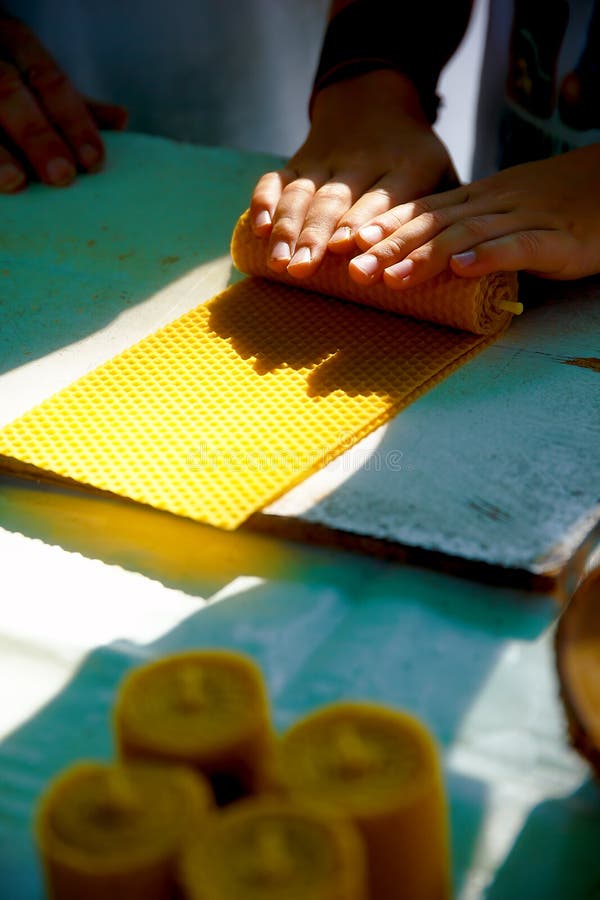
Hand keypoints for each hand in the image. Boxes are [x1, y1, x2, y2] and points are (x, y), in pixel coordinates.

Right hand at [0, 12, 126, 191]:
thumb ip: (74, 104)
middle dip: (37, 136)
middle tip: (61, 175)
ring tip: (14, 182)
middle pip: (10, 94)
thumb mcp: (36, 76)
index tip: (93, 161)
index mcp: (16, 44)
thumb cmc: (8, 76)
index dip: (74, 121)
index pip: (50, 82)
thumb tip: (120, 120)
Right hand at [249, 69, 457, 278]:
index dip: (362, 220)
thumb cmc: (415, 157)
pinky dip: (264, 201)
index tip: (345, 247)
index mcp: (408, 165)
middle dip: (317, 233)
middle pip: (336, 199)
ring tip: (281, 261)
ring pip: (304, 192)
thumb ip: (446, 211)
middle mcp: (363, 161)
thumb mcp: (442, 172)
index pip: (383, 197)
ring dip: (288, 227)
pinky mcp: (299, 160)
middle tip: (304, 268)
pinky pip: (277, 179)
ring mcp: (326, 160)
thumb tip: (459, 263)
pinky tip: (259, 229)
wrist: (374, 97)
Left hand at [347, 144, 599, 288]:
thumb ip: (466, 229)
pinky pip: (519, 245)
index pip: (422, 210)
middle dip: (391, 247)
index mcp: (476, 199)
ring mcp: (524, 217)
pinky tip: (462, 268)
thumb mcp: (502, 212)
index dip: (384, 225)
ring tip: (394, 277)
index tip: (347, 243)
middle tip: (354, 271)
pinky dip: (489, 255)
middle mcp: (492, 203)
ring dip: (427, 255)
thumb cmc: (554, 206)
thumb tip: (419, 255)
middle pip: (435, 223)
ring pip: (468, 234)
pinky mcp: (555, 237)